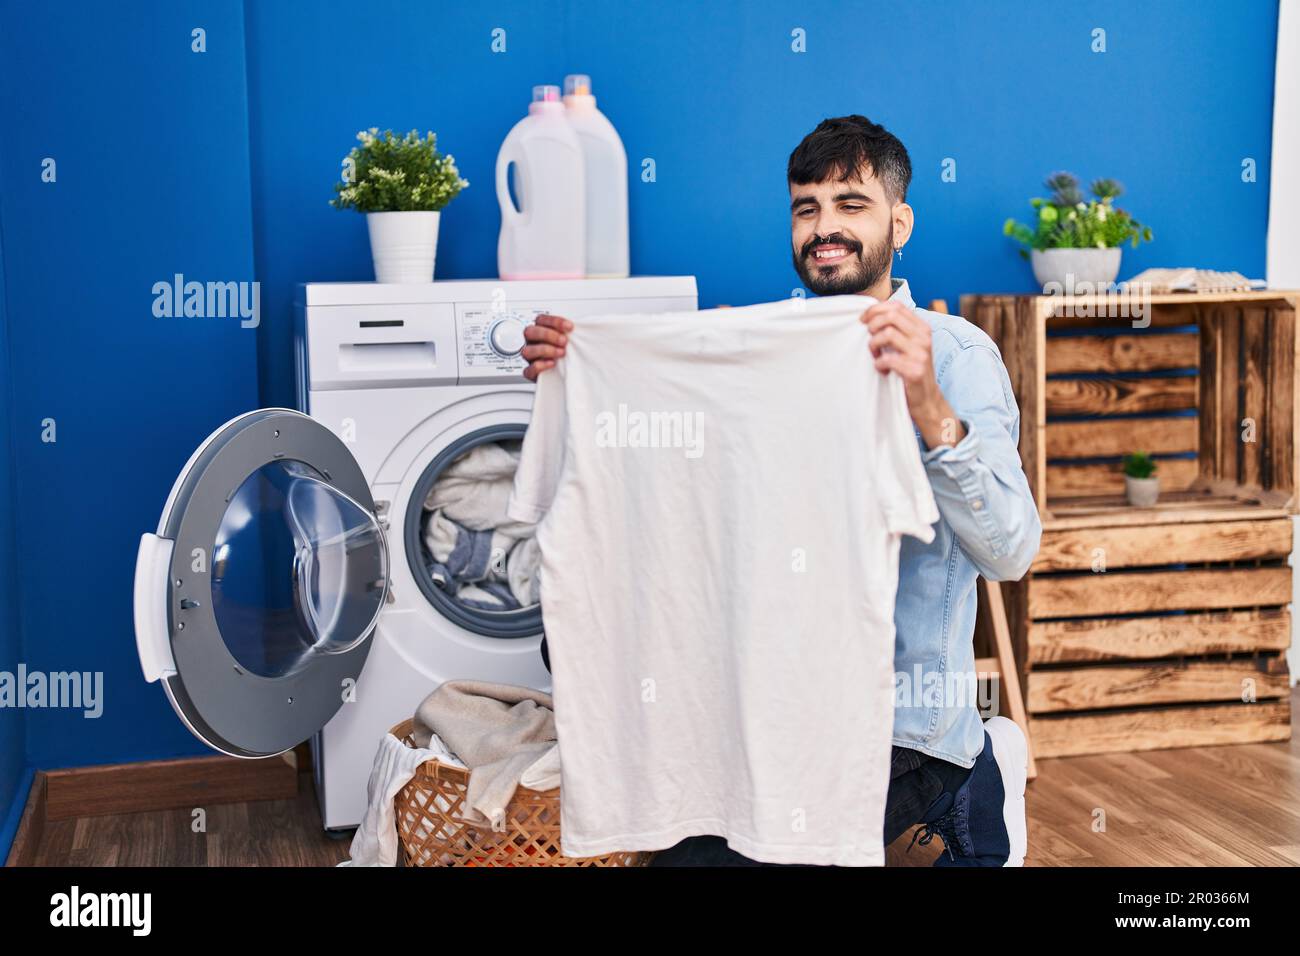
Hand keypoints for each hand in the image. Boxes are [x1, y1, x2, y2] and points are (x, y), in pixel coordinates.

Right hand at [521, 313, 572, 380]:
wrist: (562, 374)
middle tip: (564, 341)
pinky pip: (528, 370)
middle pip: (529, 332)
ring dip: (544, 350)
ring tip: (561, 353)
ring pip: (526, 350)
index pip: (541, 320)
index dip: (555, 321)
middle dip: (548, 334)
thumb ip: (569, 333)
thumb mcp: (568, 340)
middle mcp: (532, 342)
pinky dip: (539, 366)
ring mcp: (530, 357)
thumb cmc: (565, 354)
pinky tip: (552, 363)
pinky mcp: (531, 372)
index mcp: (539, 330)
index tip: (569, 327)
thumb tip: (582, 327)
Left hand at [860, 300, 964, 449]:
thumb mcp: (908, 345)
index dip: (875, 309)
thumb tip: (871, 314)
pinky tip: (882, 370)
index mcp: (922, 328)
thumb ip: (897, 329)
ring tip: (875, 355)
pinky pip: (887, 359)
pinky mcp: (915, 371)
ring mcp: (921, 354)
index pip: (897, 306)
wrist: (926, 399)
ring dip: (874, 345)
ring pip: (888, 334)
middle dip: (872, 325)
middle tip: (869, 338)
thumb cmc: (911, 369)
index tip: (863, 320)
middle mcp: (924, 337)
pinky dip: (879, 364)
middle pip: (891, 316)